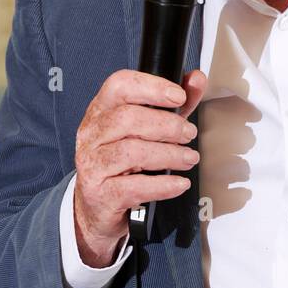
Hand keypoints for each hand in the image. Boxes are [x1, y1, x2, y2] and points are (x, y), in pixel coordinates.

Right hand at [73, 69, 206, 266]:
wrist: (98, 207)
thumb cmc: (123, 163)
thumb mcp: (147, 130)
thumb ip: (172, 105)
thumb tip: (196, 80)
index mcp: (101, 110)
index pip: (119, 86)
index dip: (151, 86)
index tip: (179, 96)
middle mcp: (91, 134)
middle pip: (127, 119)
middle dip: (166, 125)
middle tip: (189, 133)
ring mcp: (92, 164)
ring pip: (131, 152)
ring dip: (169, 154)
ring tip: (188, 158)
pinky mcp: (99, 193)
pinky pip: (134, 186)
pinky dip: (162, 184)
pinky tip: (178, 183)